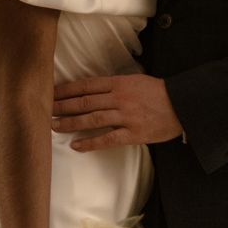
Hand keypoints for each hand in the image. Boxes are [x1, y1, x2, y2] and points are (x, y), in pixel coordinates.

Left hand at [51, 73, 181, 149]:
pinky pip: (108, 139)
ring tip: (54, 126)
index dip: (67, 90)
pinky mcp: (133, 133)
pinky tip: (76, 146)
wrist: (183, 105)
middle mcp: (119, 98)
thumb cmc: (158, 92)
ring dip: (71, 123)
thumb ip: (114, 85)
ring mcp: (126, 116)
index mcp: (119, 83)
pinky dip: (90, 143)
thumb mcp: (135, 81)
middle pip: (84, 102)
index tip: (51, 92)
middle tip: (45, 109)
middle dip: (63, 106)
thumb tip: (92, 90)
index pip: (86, 85)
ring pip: (92, 119)